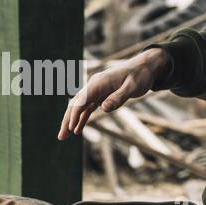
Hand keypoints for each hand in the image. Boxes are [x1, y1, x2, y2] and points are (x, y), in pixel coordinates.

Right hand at [57, 47, 171, 139]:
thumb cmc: (140, 76)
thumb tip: (103, 108)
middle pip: (75, 104)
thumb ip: (118, 97)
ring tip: (64, 136)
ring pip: (79, 107)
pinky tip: (77, 129)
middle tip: (61, 137)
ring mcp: (96, 91)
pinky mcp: (101, 96)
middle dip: (67, 120)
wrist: (145, 67)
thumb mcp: (133, 87)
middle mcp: (94, 86)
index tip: (72, 128)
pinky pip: (87, 108)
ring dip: (71, 121)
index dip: (75, 114)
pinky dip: (82, 118)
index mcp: (99, 82)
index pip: (81, 100)